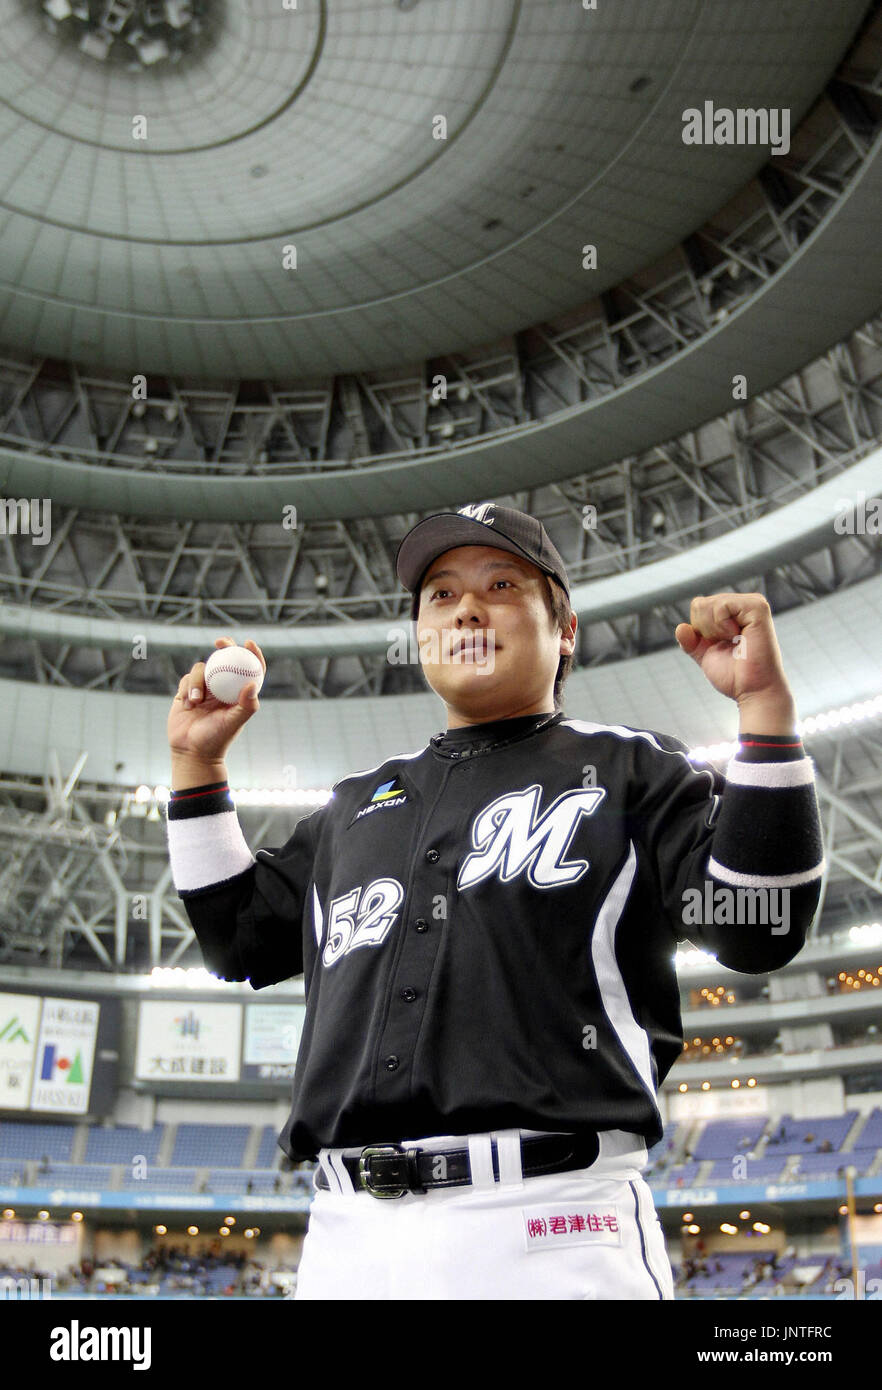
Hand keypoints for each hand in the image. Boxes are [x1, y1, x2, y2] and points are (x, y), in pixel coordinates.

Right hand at [167, 636, 266, 764]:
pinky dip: (186, 690)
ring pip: (201, 669)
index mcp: (238, 694)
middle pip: (225, 660)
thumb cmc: (216, 739)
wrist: (191, 752)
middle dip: (225, 646)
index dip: (252, 654)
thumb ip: (246, 705)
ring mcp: (204, 689)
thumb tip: (252, 684)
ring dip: (197, 682)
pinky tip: (187, 706)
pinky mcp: (187, 692)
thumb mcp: (234, 722)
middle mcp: (222, 688)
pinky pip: (186, 680)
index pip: (249, 669)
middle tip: (220, 642)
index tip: (248, 643)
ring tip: (195, 702)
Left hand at [674, 593, 792, 711]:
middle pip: (700, 604)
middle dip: (706, 631)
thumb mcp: (705, 655)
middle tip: (729, 646)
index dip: (700, 631)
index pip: (698, 606)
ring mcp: (753, 603)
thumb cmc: (734, 676)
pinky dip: (722, 626)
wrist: (753, 691)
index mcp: (734, 612)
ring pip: (708, 604)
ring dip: (714, 630)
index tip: (721, 646)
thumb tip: (680, 627)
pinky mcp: (758, 608)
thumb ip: (691, 641)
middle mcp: (744, 604)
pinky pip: (721, 606)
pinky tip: (738, 636)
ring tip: (736, 642)